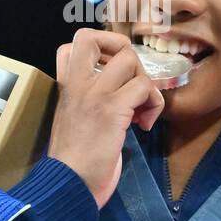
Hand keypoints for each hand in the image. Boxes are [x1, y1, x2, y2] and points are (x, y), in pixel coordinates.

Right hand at [48, 29, 164, 208]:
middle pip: (96, 37)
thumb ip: (91, 97)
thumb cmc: (75, 157)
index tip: (114, 74)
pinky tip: (142, 125)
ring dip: (145, 83)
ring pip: (130, 60)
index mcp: (66, 85)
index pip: (75, 43)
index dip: (102, 47)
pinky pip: (145, 87)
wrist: (69, 183)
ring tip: (140, 109)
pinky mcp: (112, 110)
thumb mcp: (77, 117)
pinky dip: (154, 105)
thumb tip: (124, 87)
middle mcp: (77, 84)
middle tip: (131, 82)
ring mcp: (94, 94)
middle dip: (124, 52)